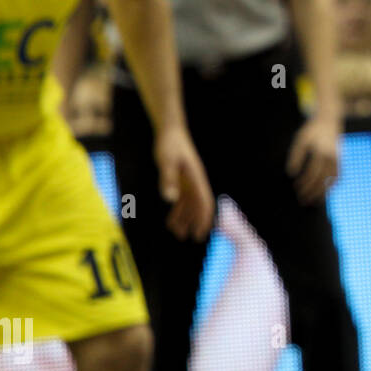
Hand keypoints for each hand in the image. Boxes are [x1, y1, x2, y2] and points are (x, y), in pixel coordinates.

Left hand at [154, 124, 214, 239]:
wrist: (170, 132)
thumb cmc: (169, 145)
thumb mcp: (166, 162)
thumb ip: (168, 180)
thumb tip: (170, 200)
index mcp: (196, 179)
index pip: (204, 202)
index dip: (204, 218)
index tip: (201, 233)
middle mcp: (195, 182)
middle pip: (199, 206)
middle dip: (196, 222)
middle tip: (192, 238)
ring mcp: (189, 181)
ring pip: (190, 205)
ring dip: (185, 218)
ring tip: (177, 233)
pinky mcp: (181, 180)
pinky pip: (182, 199)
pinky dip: (178, 211)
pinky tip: (171, 220)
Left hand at [286, 114, 339, 203]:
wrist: (330, 119)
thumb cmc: (313, 129)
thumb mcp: (301, 139)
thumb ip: (296, 156)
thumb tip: (292, 174)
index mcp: (321, 152)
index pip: (312, 174)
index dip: (304, 183)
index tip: (296, 189)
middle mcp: (332, 157)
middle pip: (322, 180)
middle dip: (312, 192)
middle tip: (303, 201)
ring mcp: (338, 159)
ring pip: (332, 181)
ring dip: (323, 193)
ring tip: (314, 201)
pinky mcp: (341, 159)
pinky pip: (338, 176)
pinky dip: (332, 186)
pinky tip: (324, 191)